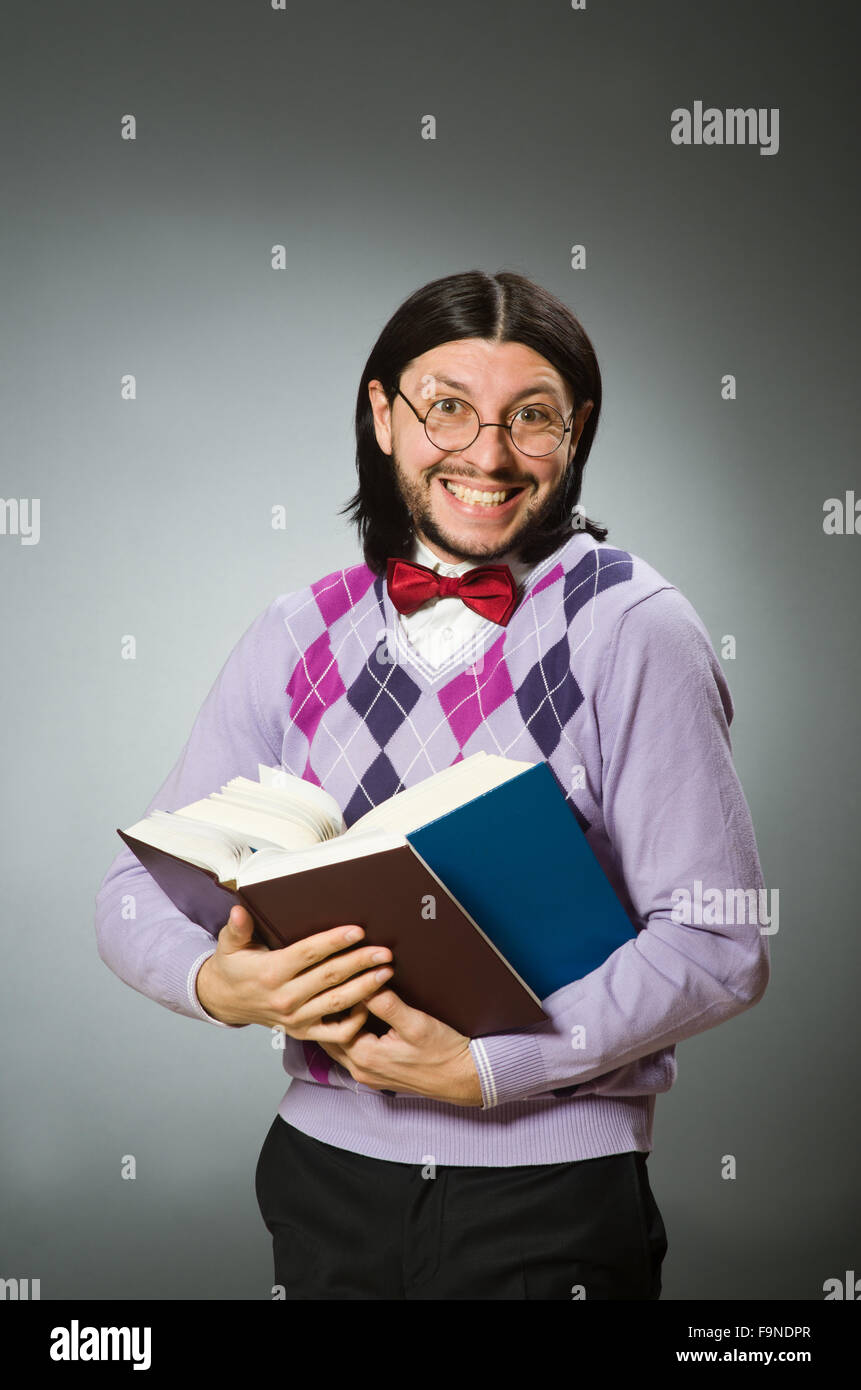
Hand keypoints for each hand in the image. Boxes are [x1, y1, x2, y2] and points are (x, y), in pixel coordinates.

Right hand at [195, 906, 392, 1044]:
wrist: (225, 1000)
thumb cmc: (234, 967)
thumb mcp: (229, 945)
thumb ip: (237, 929)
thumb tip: (238, 910)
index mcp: (270, 973)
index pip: (308, 954)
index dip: (333, 942)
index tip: (357, 931)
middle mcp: (285, 998)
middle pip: (329, 977)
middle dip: (360, 963)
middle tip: (384, 952)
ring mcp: (296, 1019)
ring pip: (337, 1002)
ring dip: (365, 988)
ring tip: (386, 973)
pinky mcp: (303, 1032)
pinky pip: (335, 1033)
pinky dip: (355, 1022)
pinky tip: (371, 1004)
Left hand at [317, 987, 483, 1106]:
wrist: (462, 1077)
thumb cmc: (443, 1052)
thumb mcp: (415, 1023)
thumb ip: (387, 1004)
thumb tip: (365, 983)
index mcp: (365, 1057)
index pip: (334, 1022)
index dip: (338, 998)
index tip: (348, 978)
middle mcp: (361, 1070)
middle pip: (329, 1036)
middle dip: (330, 1012)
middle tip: (338, 986)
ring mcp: (368, 1075)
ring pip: (338, 1045)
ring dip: (338, 1024)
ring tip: (344, 998)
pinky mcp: (376, 1075)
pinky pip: (350, 1053)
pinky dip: (348, 1035)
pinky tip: (357, 1020)